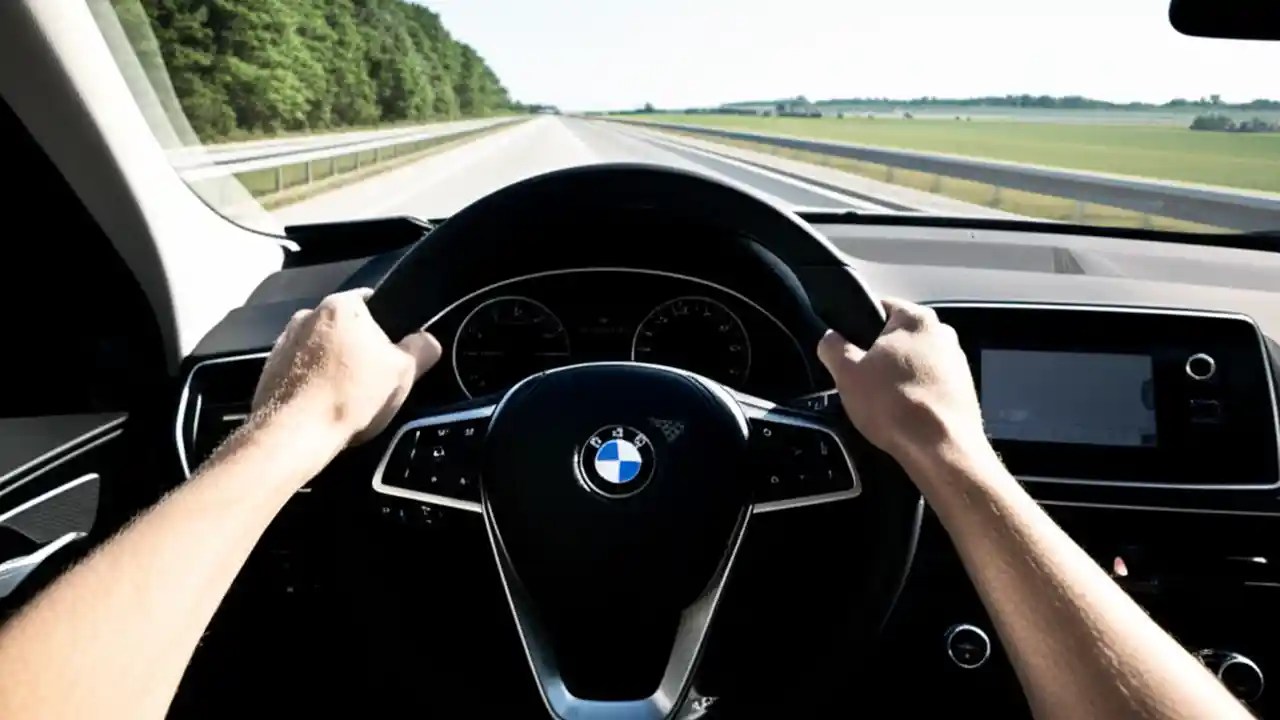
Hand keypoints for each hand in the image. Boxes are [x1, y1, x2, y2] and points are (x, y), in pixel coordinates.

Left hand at [251, 288, 441, 445]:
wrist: (295, 434)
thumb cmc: (351, 396)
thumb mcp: (404, 372)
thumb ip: (422, 348)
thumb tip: (428, 341)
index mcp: (341, 305)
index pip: (371, 300)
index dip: (386, 325)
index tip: (391, 350)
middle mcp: (307, 314)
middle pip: (344, 326)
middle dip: (357, 347)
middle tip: (372, 377)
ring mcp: (282, 341)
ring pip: (320, 348)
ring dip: (331, 365)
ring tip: (345, 396)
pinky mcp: (268, 368)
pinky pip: (300, 369)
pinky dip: (311, 382)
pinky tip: (323, 405)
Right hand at [816, 298, 986, 469]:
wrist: (941, 449)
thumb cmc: (896, 405)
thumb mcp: (847, 373)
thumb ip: (833, 347)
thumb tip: (830, 338)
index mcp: (916, 319)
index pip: (879, 306)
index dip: (857, 325)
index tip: (847, 349)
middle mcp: (943, 334)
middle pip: (898, 338)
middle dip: (879, 356)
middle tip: (862, 380)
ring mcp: (958, 363)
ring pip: (915, 363)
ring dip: (898, 378)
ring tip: (884, 403)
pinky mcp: (964, 390)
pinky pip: (930, 386)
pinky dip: (916, 396)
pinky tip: (904, 415)